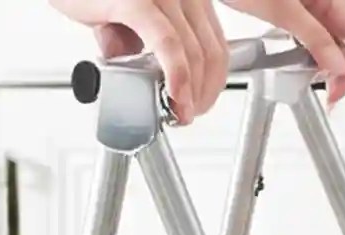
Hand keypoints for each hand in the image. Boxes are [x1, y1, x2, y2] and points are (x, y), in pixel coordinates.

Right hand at [51, 0, 228, 123]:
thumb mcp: (128, 17)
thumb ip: (144, 41)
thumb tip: (146, 74)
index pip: (216, 42)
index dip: (215, 80)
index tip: (202, 101)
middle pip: (210, 51)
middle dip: (204, 92)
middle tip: (189, 113)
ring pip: (193, 52)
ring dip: (191, 92)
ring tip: (179, 111)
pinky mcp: (134, 1)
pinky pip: (166, 44)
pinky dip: (176, 75)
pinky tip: (174, 96)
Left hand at [222, 0, 344, 104]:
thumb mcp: (283, 9)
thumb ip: (314, 37)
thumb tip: (338, 63)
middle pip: (341, 35)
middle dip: (343, 64)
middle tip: (335, 91)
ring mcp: (301, 3)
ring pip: (323, 37)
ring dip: (325, 61)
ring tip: (322, 82)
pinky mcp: (283, 8)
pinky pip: (305, 33)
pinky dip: (307, 51)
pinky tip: (303, 63)